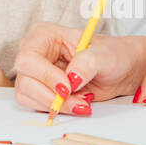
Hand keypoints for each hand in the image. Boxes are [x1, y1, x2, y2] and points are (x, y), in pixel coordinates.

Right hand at [13, 22, 145, 114]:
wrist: (121, 70)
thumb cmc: (112, 54)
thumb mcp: (105, 55)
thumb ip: (88, 63)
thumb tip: (72, 78)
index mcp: (44, 35)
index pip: (28, 58)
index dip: (45, 76)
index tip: (68, 87)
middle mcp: (35, 53)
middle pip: (25, 80)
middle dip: (52, 96)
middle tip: (78, 100)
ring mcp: (36, 73)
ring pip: (27, 96)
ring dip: (55, 105)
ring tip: (81, 102)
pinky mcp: (40, 90)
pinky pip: (35, 105)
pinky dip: (56, 109)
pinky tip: (75, 103)